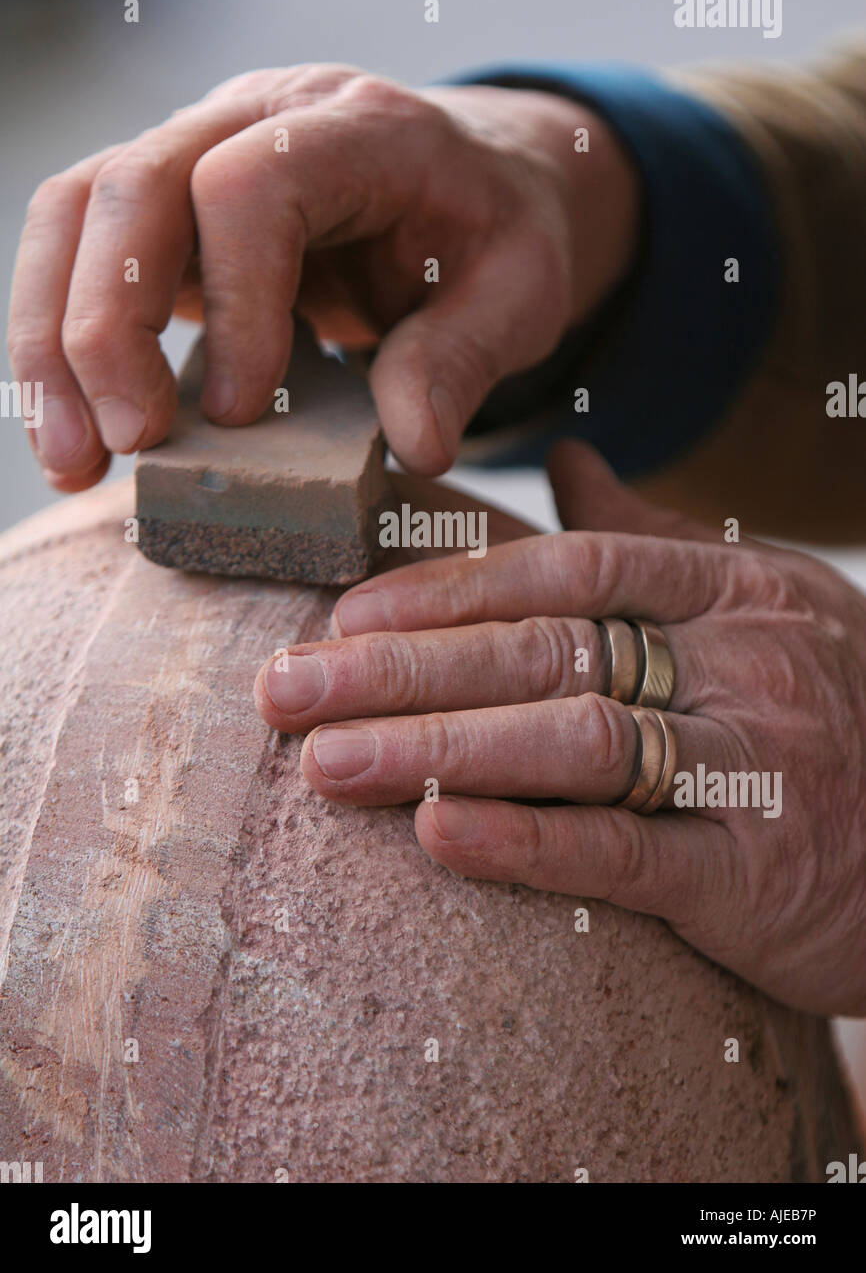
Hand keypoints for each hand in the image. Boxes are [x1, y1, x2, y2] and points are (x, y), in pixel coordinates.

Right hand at [7, 66, 637, 490]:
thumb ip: (469, 357)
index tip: (245, 410)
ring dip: (53, 339)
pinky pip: (77, 251)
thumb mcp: (523, 294)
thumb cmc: (494, 237)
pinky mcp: (166, 208)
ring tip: (74, 462)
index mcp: (360, 129)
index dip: (235, 300)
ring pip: (75, 210)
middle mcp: (258, 117)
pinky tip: (74, 431)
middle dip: (108, 323)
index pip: (254, 184)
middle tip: (131, 445)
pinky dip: (59, 341)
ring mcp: (198, 151)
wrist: (472, 185)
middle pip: (133, 185)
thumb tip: (416, 445)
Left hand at [255, 442, 865, 1016]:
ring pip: (572, 742)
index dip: (447, 593)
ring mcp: (754, 765)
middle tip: (282, 691)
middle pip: (543, 651)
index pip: (568, 573)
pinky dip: (528, 841)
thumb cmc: (836, 717)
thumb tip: (568, 456)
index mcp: (734, 590)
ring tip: (324, 763)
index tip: (343, 620)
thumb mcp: (765, 605)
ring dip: (437, 749)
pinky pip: (627, 854)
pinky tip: (436, 832)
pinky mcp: (758, 874)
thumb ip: (654, 537)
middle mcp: (742, 664)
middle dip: (401, 672)